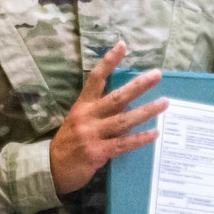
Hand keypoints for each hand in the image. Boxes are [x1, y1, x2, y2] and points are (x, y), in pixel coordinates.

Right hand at [49, 42, 165, 194]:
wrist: (50, 168)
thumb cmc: (69, 143)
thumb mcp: (79, 121)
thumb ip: (100, 113)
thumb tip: (127, 105)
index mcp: (82, 106)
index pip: (96, 78)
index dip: (109, 61)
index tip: (123, 45)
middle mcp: (88, 117)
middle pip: (116, 97)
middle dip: (138, 85)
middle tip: (157, 74)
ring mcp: (92, 135)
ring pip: (124, 120)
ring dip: (146, 111)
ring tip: (164, 103)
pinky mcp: (97, 152)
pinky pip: (123, 144)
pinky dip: (140, 138)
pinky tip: (155, 133)